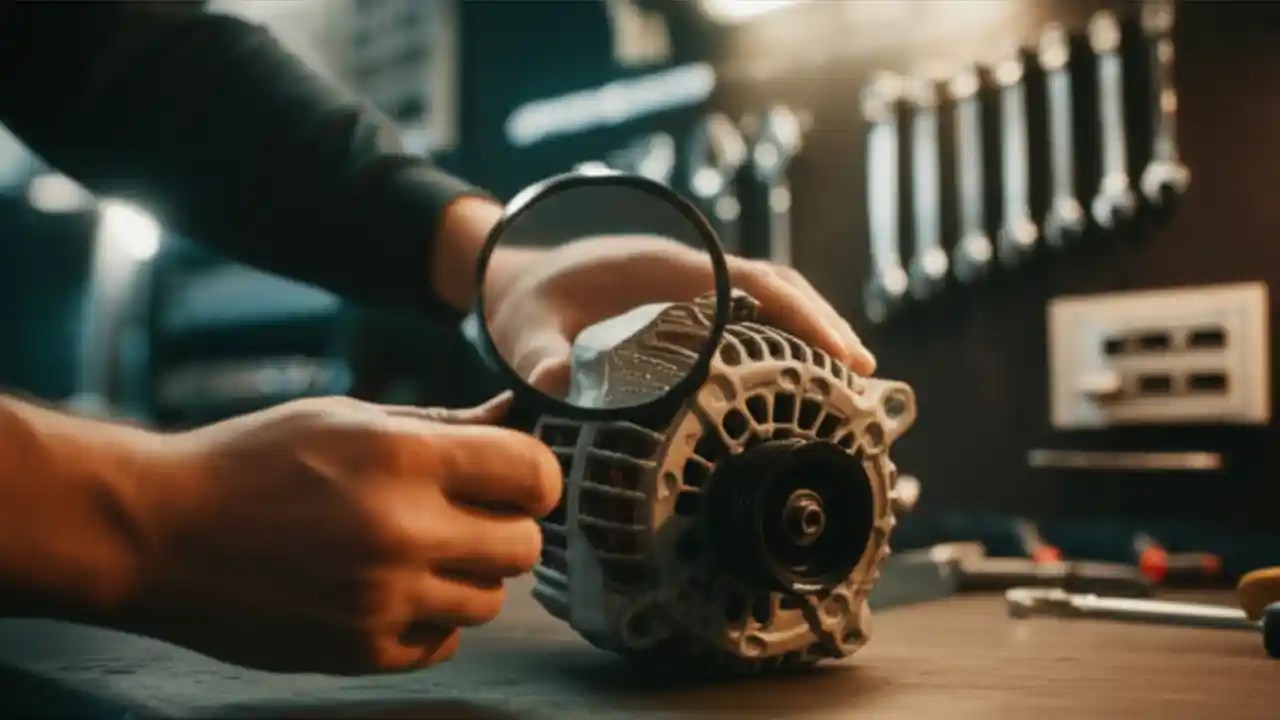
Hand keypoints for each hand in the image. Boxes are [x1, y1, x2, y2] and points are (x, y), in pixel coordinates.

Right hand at [117, 393, 559, 674]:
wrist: (160, 533)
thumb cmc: (252, 460)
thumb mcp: (345, 416)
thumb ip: (439, 421)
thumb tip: (513, 412)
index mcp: (406, 459)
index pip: (534, 474)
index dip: (533, 474)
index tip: (513, 477)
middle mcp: (404, 533)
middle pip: (524, 545)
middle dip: (505, 526)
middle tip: (464, 516)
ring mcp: (384, 599)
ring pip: (490, 600)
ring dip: (468, 575)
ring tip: (418, 551)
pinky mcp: (361, 651)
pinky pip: (444, 641)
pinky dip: (430, 618)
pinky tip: (390, 589)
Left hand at [482, 235, 876, 395]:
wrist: (507, 273)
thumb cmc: (521, 299)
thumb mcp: (524, 330)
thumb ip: (539, 359)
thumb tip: (558, 387)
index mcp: (661, 269)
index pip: (750, 281)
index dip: (801, 313)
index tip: (840, 350)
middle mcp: (686, 269)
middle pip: (775, 286)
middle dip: (823, 324)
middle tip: (864, 376)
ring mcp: (688, 283)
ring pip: (767, 296)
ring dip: (809, 327)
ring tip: (848, 377)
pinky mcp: (684, 300)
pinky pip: (746, 309)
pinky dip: (781, 332)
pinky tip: (796, 370)